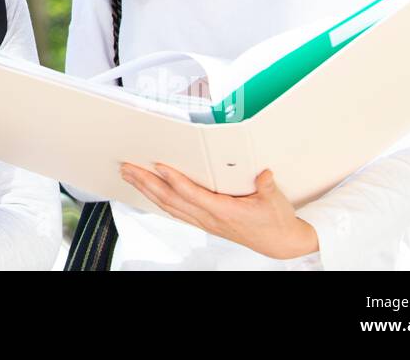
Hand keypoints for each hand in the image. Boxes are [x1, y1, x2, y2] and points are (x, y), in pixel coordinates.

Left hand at [120, 162, 318, 259]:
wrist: (280, 244)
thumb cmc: (276, 221)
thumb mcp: (275, 201)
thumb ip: (266, 186)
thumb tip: (263, 174)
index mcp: (225, 211)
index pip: (193, 195)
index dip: (175, 180)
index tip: (159, 166)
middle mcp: (209, 218)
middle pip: (171, 200)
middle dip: (147, 183)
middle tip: (128, 168)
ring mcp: (204, 222)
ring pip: (169, 206)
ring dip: (147, 190)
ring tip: (130, 175)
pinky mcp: (204, 222)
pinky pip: (175, 211)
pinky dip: (158, 199)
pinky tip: (148, 191)